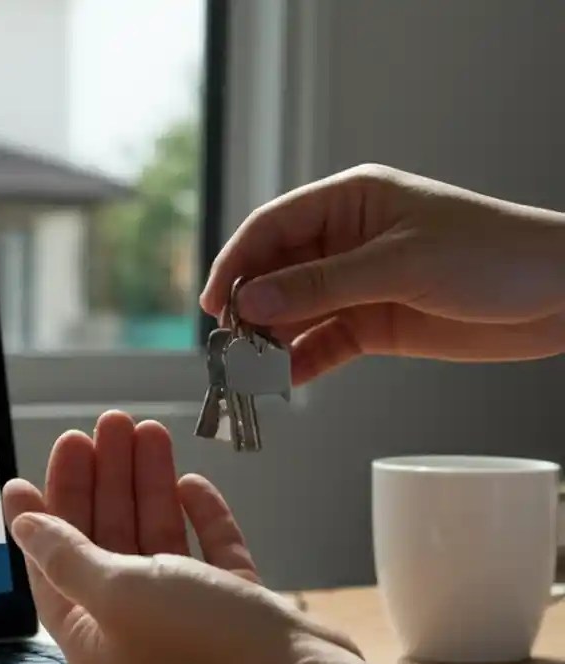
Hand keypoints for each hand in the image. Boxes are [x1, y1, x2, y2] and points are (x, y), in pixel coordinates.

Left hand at [2, 412, 362, 663]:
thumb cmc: (209, 647)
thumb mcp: (118, 590)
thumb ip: (66, 555)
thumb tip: (24, 527)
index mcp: (94, 638)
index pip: (52, 566)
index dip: (41, 515)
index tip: (27, 474)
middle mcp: (135, 629)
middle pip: (104, 541)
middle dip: (104, 479)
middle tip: (104, 428)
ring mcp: (187, 617)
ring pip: (156, 537)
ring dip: (148, 483)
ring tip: (146, 432)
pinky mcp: (234, 607)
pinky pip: (208, 552)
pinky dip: (198, 516)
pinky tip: (189, 483)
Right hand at [201, 164, 564, 384]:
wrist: (563, 296)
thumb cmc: (493, 255)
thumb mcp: (400, 263)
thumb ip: (322, 284)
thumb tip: (252, 302)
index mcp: (349, 202)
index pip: (271, 228)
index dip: (236, 263)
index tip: (214, 305)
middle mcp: (346, 240)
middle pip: (276, 274)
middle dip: (251, 310)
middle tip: (230, 348)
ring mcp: (359, 284)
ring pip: (295, 313)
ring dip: (272, 341)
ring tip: (253, 372)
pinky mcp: (376, 323)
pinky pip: (324, 343)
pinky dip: (302, 362)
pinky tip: (286, 380)